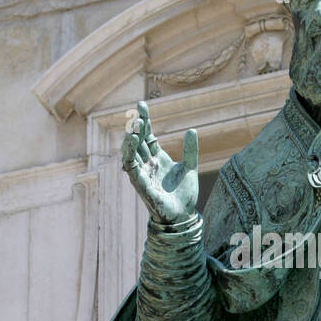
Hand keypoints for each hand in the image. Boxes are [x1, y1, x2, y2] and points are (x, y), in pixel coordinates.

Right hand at [121, 101, 198, 224]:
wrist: (183, 216)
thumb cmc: (185, 194)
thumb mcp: (190, 167)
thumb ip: (190, 150)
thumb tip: (192, 130)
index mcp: (158, 158)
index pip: (148, 136)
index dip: (144, 121)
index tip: (141, 105)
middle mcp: (148, 164)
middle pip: (138, 141)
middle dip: (136, 127)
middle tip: (137, 113)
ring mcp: (143, 173)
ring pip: (131, 152)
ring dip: (131, 139)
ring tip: (134, 125)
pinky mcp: (140, 183)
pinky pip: (131, 166)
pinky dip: (129, 153)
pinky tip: (132, 140)